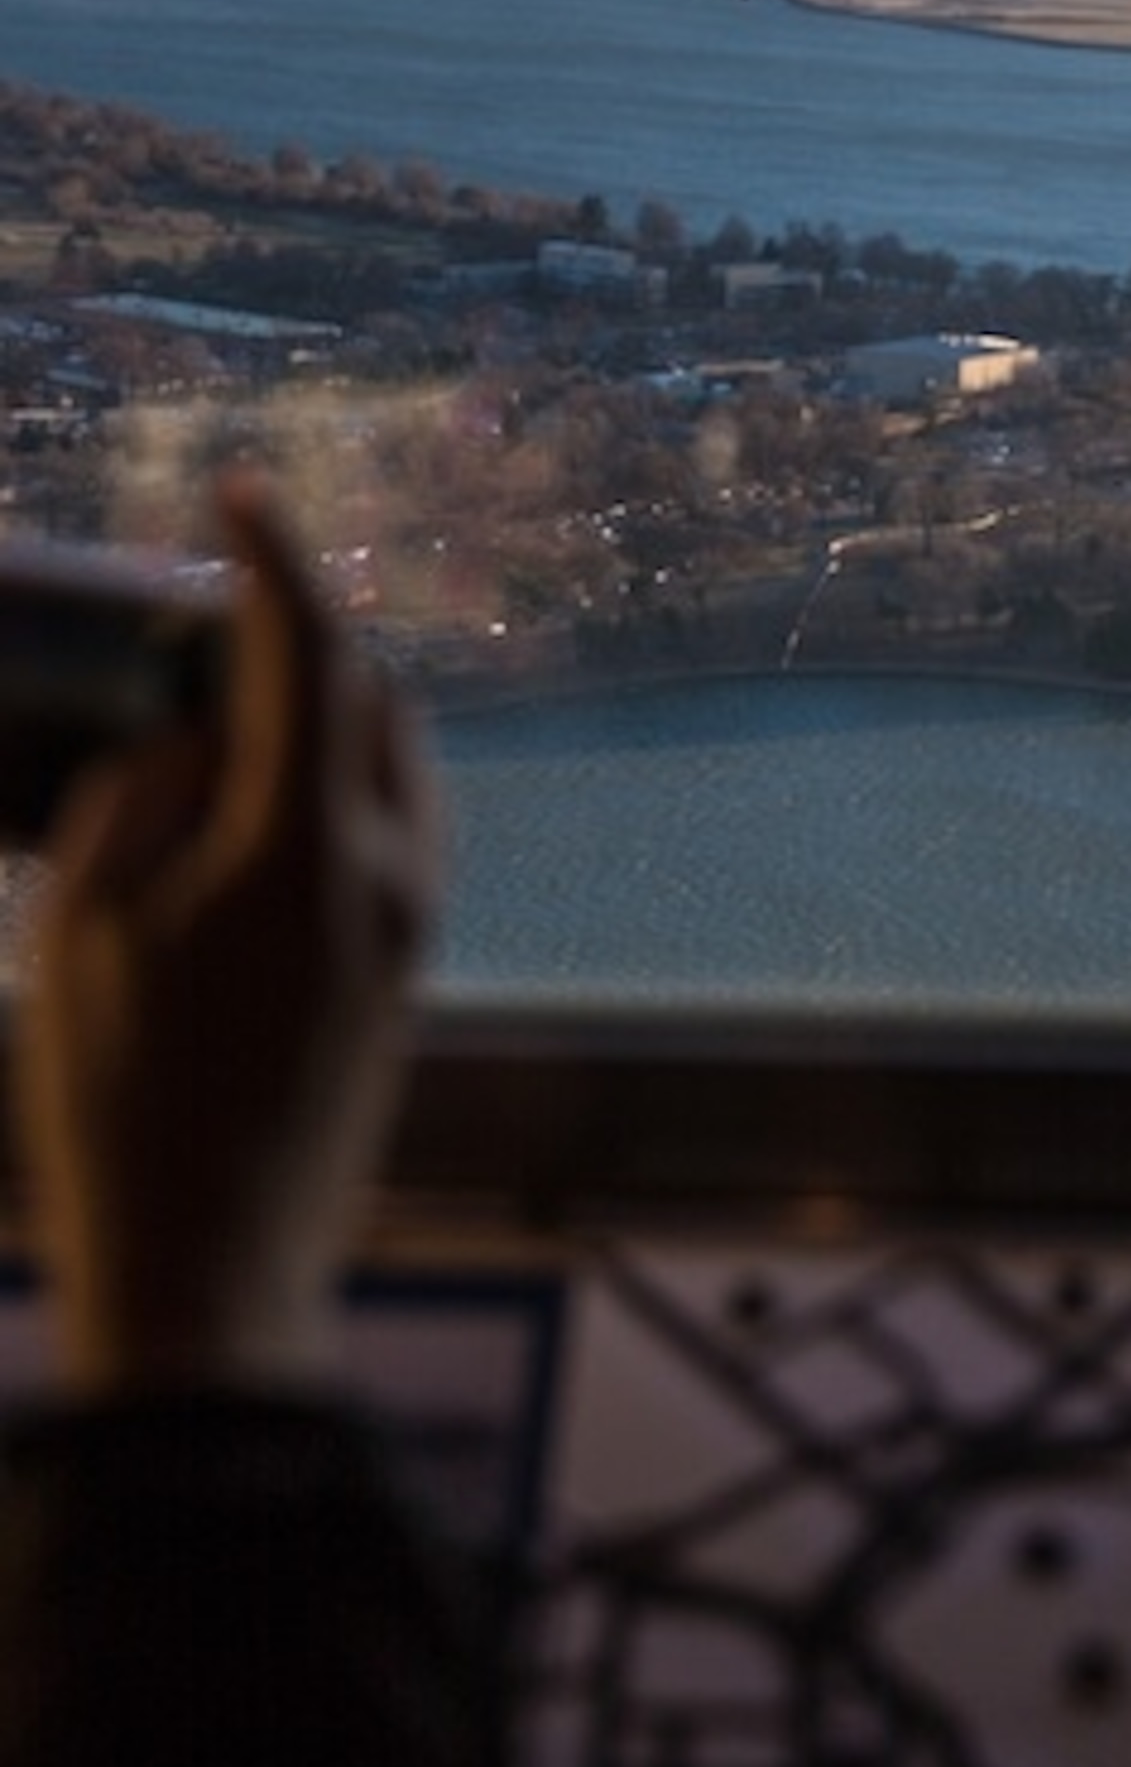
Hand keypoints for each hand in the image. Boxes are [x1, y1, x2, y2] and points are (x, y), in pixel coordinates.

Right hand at [15, 480, 438, 1393]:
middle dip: (300, 638)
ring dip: (329, 713)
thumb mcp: (79, 936)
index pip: (310, 652)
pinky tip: (264, 810)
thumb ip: (137, 803)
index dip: (275, 556)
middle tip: (205, 627)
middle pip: (372, 694)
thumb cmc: (122, 1111)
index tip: (242, 491)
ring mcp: (415, 925)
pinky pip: (396, 827)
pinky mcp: (412, 972)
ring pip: (396, 761)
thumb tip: (196, 743)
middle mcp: (391, 871)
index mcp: (307, 849)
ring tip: (227, 721)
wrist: (217, 1274)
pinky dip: (342, 782)